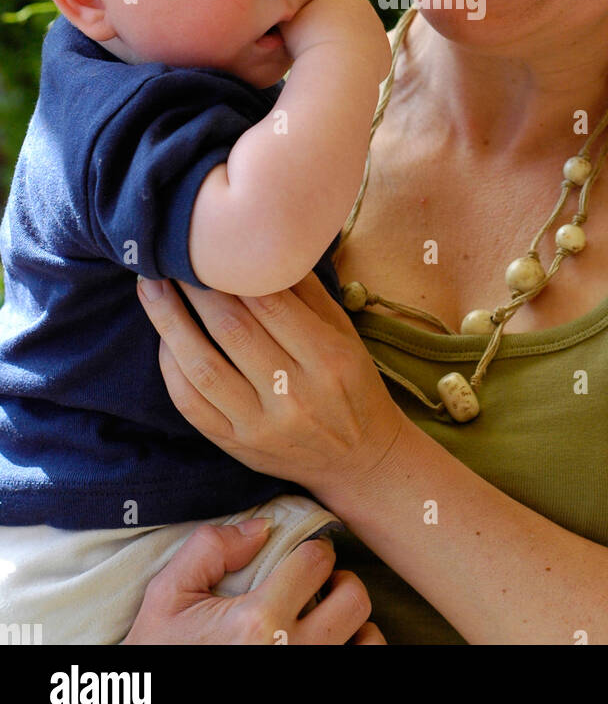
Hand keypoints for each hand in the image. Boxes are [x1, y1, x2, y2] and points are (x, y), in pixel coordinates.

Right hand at [122, 519, 384, 644]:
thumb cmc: (161, 652)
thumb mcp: (167, 596)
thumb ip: (211, 548)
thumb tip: (263, 526)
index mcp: (256, 622)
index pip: (316, 560)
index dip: (310, 551)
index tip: (300, 559)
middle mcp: (290, 654)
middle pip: (353, 597)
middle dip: (337, 583)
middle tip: (315, 587)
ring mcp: (307, 680)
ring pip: (369, 639)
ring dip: (352, 624)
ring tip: (324, 621)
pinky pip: (366, 666)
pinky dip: (355, 651)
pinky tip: (327, 646)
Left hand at [136, 271, 406, 503]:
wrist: (358, 458)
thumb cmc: (351, 383)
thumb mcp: (344, 333)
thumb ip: (306, 292)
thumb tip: (264, 245)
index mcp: (328, 358)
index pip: (271, 304)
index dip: (233, 273)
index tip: (209, 247)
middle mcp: (295, 393)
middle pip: (233, 330)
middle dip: (196, 288)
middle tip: (171, 256)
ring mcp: (261, 424)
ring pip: (203, 366)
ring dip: (170, 321)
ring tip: (151, 287)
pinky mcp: (236, 445)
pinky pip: (191, 403)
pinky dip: (171, 366)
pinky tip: (163, 338)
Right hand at [279, 0, 390, 80]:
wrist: (339, 70)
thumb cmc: (308, 43)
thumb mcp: (291, 18)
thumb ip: (290, 6)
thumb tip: (285, 2)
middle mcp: (359, 6)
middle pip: (346, 12)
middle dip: (336, 22)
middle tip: (318, 41)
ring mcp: (374, 29)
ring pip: (358, 35)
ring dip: (346, 44)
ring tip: (329, 60)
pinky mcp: (383, 51)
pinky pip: (367, 55)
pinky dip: (357, 62)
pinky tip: (343, 71)